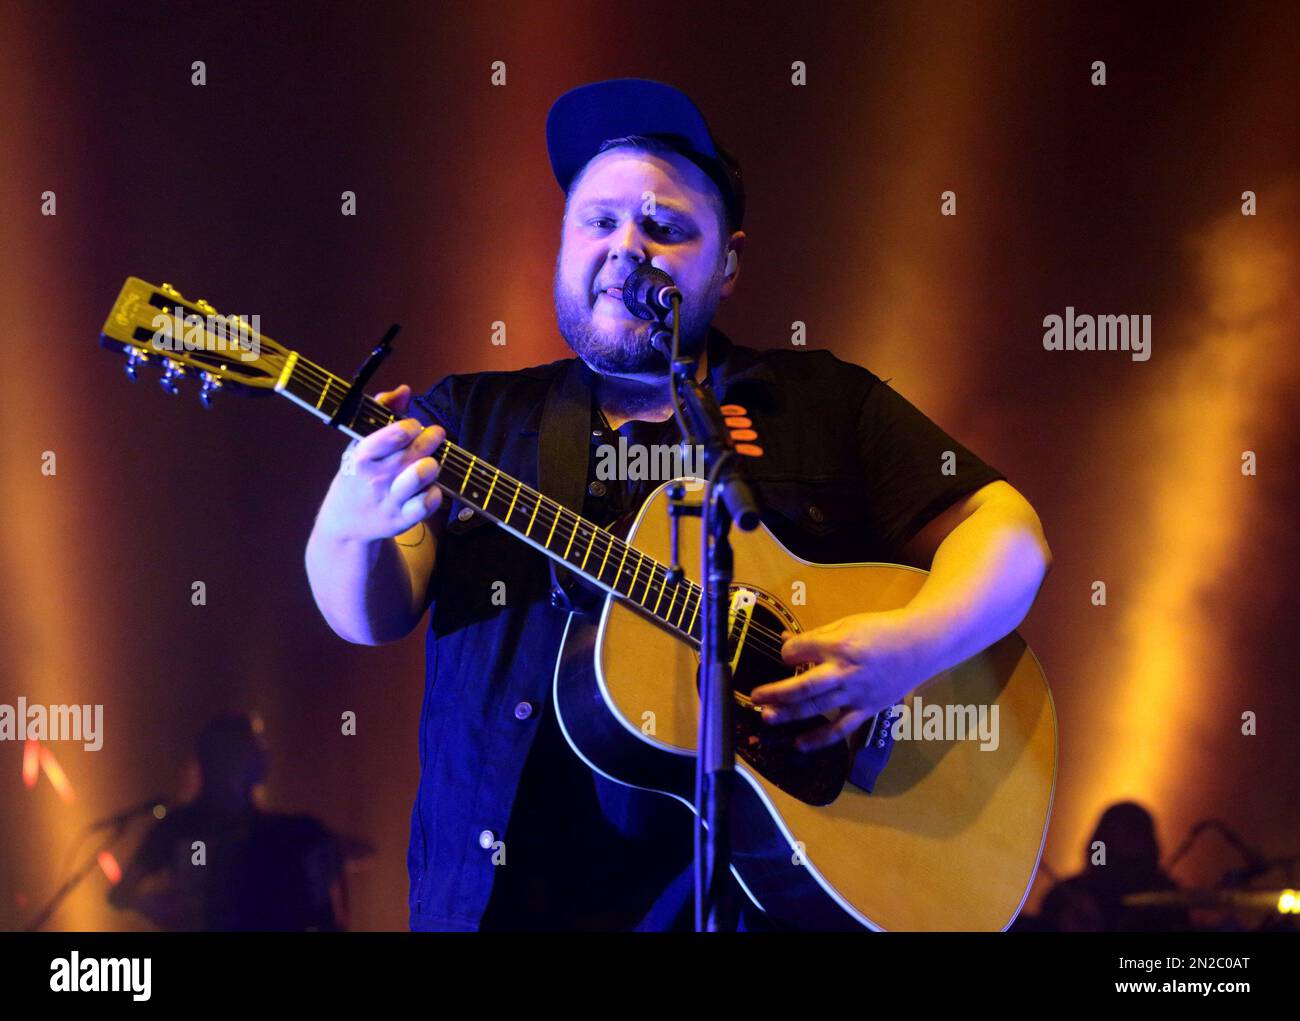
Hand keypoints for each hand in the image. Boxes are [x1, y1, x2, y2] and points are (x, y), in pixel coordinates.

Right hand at [315, 384, 445, 543]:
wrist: (343, 523)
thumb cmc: (356, 477)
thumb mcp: (359, 444)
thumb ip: (381, 413)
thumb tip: (403, 391)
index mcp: (362, 456)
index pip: (396, 433)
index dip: (412, 426)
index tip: (413, 427)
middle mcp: (376, 478)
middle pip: (415, 451)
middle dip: (431, 438)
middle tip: (435, 435)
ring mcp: (390, 500)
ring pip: (423, 474)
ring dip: (433, 465)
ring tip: (430, 462)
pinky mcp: (402, 519)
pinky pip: (429, 502)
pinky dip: (435, 493)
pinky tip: (430, 488)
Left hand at [749, 609, 941, 752]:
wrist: (921, 645)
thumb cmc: (882, 630)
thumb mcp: (847, 623)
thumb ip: (816, 636)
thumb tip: (785, 642)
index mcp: (840, 645)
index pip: (800, 651)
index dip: (787, 652)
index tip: (785, 654)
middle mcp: (846, 671)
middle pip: (804, 685)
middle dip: (776, 692)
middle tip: (755, 696)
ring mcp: (856, 693)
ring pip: (817, 707)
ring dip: (789, 713)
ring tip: (767, 716)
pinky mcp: (866, 709)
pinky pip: (840, 729)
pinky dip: (819, 739)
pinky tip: (799, 745)